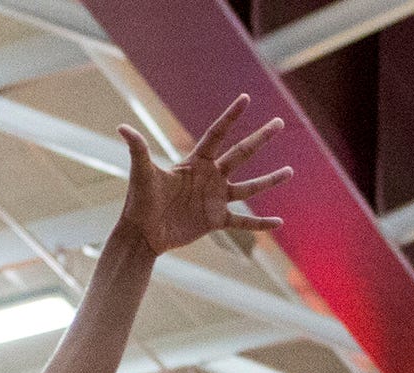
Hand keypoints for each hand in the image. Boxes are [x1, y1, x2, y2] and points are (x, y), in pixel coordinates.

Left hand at [113, 95, 290, 255]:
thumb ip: (138, 149)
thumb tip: (123, 127)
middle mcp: (209, 177)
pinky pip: (242, 223)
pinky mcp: (215, 221)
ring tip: (290, 171)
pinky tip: (278, 223)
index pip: (217, 134)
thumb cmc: (140, 201)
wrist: (142, 234)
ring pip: (248, 188)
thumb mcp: (142, 173)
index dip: (230, 116)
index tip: (246, 98)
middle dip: (260, 138)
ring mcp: (215, 199)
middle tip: (279, 122)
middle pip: (240, 154)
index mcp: (195, 162)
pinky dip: (259, 224)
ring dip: (269, 180)